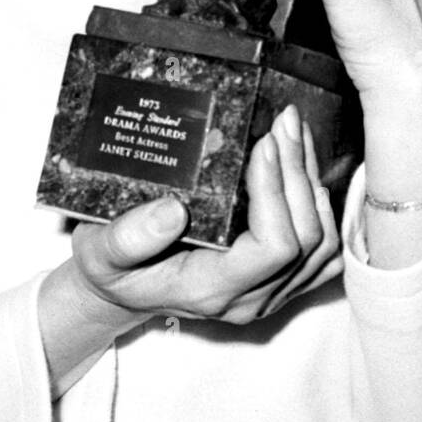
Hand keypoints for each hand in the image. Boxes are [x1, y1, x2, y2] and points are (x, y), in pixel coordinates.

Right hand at [70, 105, 340, 326]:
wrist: (120, 291)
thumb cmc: (110, 269)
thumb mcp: (99, 252)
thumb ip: (127, 238)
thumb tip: (173, 212)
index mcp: (210, 290)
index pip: (272, 249)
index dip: (275, 193)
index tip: (262, 144)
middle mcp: (249, 299)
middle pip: (305, 239)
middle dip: (297, 172)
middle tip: (283, 121)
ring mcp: (269, 294)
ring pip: (321, 243)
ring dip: (312, 181)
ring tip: (294, 133)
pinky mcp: (279, 282)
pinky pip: (321, 252)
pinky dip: (320, 206)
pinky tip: (303, 168)